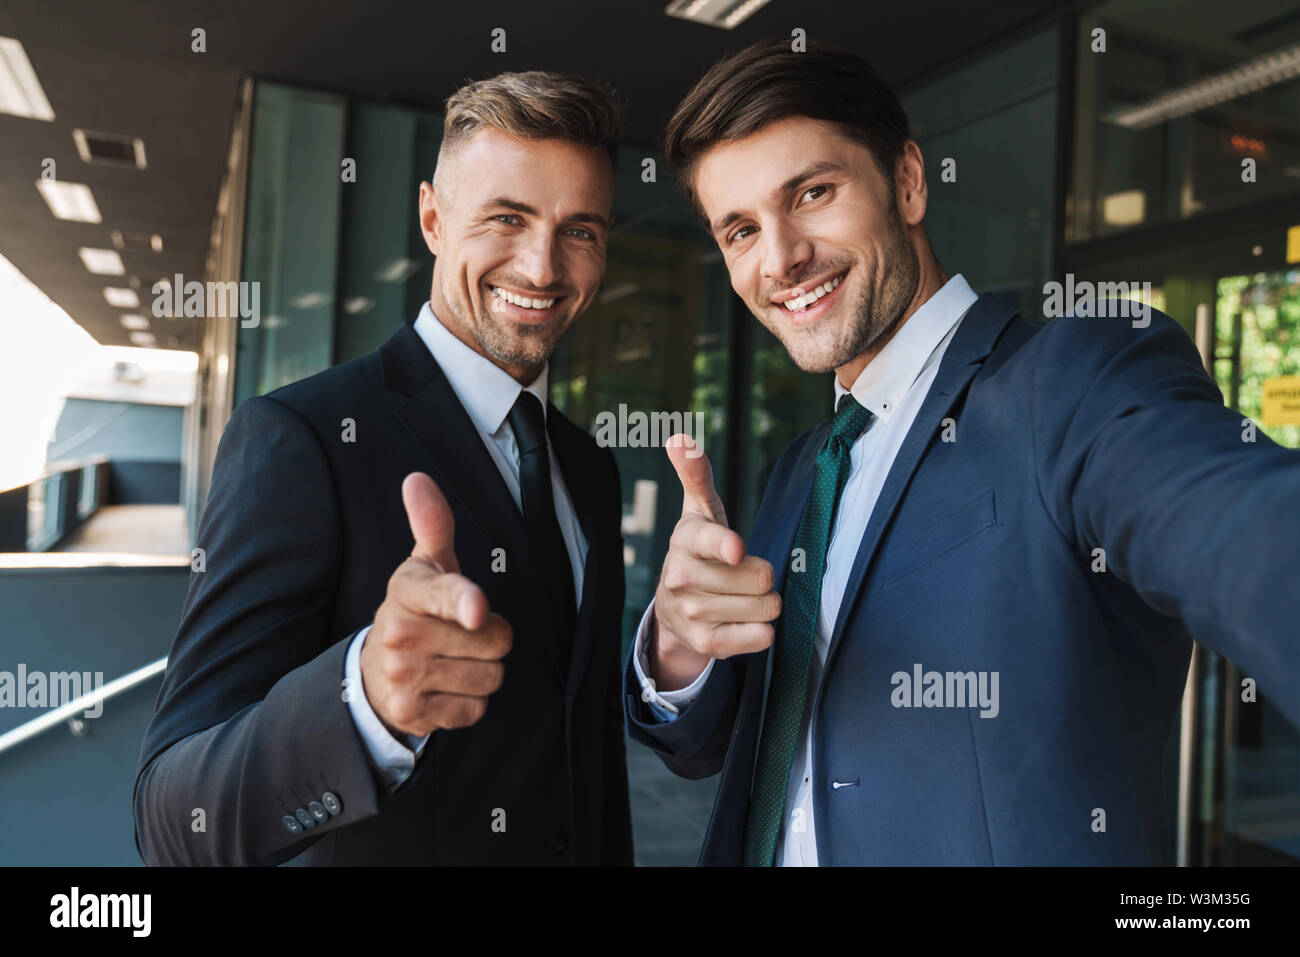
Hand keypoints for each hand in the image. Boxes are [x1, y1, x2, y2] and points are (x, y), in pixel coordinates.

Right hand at [360, 473, 511, 737]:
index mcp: (408, 591)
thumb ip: (432, 523)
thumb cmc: (417, 610)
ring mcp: (404, 677)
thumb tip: (417, 479)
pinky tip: (446, 686)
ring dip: (483, 670)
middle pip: (494, 641)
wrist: (375, 672)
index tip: (477, 608)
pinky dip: (470, 701)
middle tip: (462, 633)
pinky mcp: (413, 713)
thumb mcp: (425, 565)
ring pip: (490, 677)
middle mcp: (400, 634)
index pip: (443, 593)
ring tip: (454, 659)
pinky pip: (475, 709)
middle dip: (490, 638)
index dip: (463, 601)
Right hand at [650, 435, 779, 690]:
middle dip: (764, 575)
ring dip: (765, 602)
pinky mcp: (706, 644)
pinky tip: (745, 621)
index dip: (724, 545)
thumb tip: (679, 438)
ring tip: (743, 597)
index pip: (706, 539)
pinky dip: (762, 630)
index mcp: (685, 539)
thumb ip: (696, 473)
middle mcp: (682, 577)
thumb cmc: (700, 550)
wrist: (673, 608)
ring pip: (765, 607)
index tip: (736, 548)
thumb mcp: (699, 511)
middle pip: (760, 576)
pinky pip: (760, 637)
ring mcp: (692, 613)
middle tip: (744, 573)